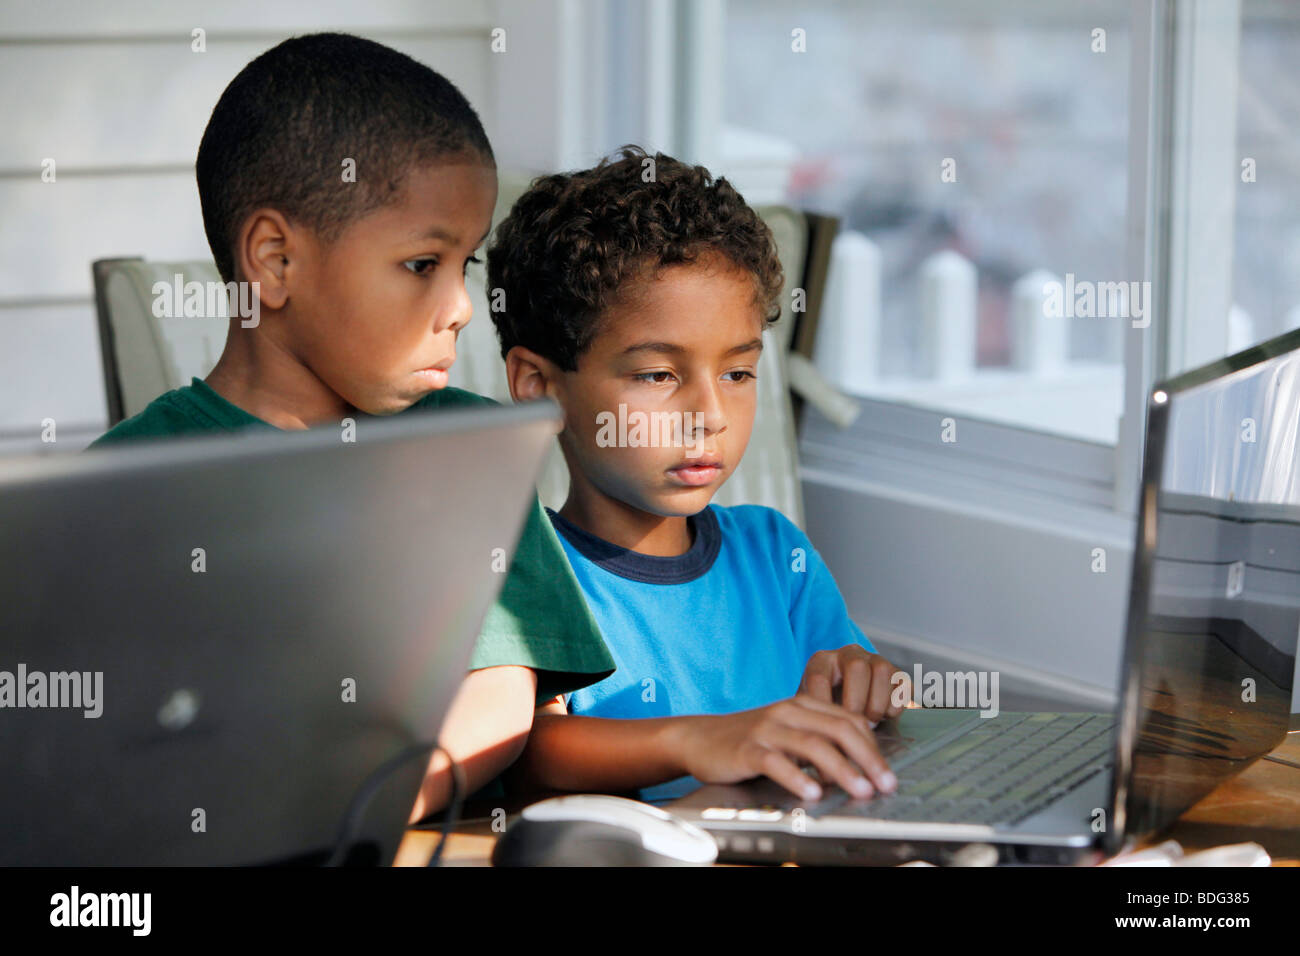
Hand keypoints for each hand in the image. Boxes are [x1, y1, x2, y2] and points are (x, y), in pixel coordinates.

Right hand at [675, 696, 895, 801]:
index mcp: (802, 705)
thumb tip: (859, 765)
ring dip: (842, 769)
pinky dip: (797, 778)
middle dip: (868, 758)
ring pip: (813, 745)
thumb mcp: (787, 731)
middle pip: (838, 729)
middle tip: (885, 783)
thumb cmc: (748, 739)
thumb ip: (818, 740)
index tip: (887, 773)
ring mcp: (767, 729)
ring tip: (859, 790)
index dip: (874, 747)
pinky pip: (776, 762)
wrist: (699, 738)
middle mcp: (788, 712)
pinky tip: (812, 793)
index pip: (849, 720)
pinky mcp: (747, 749)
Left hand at [799, 645, 908, 724]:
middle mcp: (849, 654)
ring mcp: (875, 661)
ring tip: (869, 723)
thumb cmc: (827, 708)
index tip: (827, 725)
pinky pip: (902, 683)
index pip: (819, 677)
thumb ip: (812, 718)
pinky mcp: (897, 674)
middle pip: (856, 667)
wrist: (849, 706)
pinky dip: (895, 703)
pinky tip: (885, 717)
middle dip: (856, 701)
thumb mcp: (812, 709)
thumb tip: (818, 742)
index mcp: (822, 661)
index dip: (823, 704)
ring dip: (876, 702)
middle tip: (855, 724)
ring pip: (882, 670)